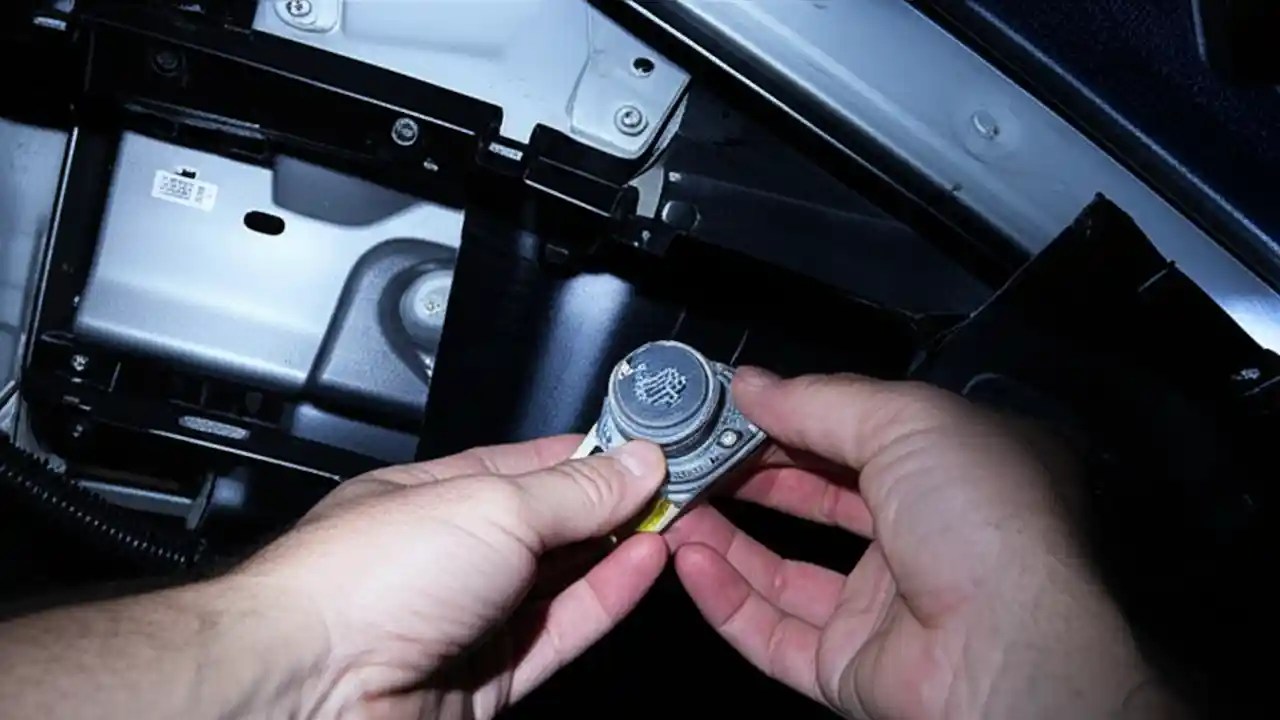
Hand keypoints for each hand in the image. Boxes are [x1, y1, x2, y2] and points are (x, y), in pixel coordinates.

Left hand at [229, 436, 667, 718]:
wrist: (311, 691)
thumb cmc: (368, 580)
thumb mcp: (491, 506)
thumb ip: (573, 491)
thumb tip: (636, 462)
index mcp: (433, 495)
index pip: (531, 466)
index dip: (595, 454)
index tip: (653, 445)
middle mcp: (450, 556)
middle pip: (551, 523)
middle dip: (616, 502)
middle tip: (682, 481)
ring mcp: (468, 621)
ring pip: (561, 581)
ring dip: (620, 549)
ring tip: (680, 517)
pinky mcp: (487, 682)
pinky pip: (560, 634)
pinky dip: (605, 600)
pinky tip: (647, 566)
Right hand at [668, 370, 1176, 718]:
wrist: (1008, 650)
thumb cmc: (979, 517)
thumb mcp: (905, 421)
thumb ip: (819, 401)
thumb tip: (750, 385)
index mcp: (953, 471)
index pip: (859, 434)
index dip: (792, 416)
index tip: (727, 403)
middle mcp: (924, 536)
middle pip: (818, 499)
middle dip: (750, 474)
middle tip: (688, 454)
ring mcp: (887, 606)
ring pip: (785, 571)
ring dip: (725, 537)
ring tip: (672, 506)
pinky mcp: (851, 666)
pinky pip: (774, 633)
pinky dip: (727, 599)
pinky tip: (688, 561)